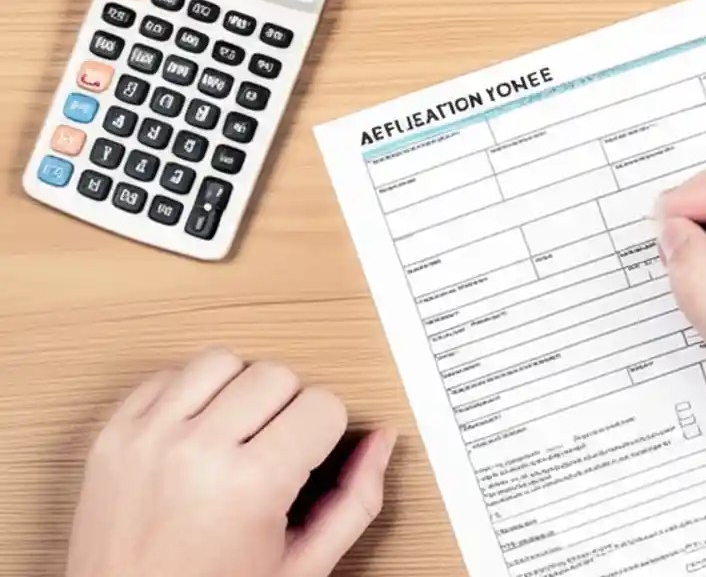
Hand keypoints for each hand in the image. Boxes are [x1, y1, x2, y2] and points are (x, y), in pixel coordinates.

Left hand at [65, 348, 396, 576]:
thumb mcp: (302, 566)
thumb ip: (355, 501)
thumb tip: (381, 441)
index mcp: (250, 486)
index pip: (324, 404)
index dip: (328, 433)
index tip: (311, 459)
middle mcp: (195, 452)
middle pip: (277, 374)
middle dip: (289, 409)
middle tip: (277, 451)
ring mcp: (148, 439)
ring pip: (221, 360)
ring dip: (239, 389)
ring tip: (238, 432)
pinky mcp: (113, 436)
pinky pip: (165, 375)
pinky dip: (188, 394)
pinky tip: (200, 430)